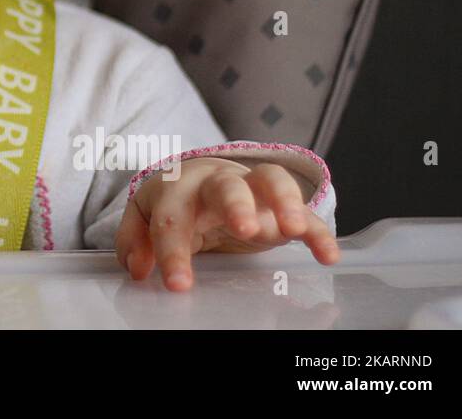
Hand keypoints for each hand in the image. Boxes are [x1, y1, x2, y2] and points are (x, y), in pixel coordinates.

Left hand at [115, 157, 339, 290]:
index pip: (172, 218)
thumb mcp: (145, 218)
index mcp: (177, 189)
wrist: (201, 178)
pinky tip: (327, 255)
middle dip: (236, 205)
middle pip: (225, 186)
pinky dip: (318, 230)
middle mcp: (215, 183)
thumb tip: (138, 269)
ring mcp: (252, 189)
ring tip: (293, 228)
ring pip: (271, 180)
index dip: (172, 251)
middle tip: (244, 228)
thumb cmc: (173, 204)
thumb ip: (135, 240)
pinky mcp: (280, 205)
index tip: (179, 284)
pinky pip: (304, 213)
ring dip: (284, 201)